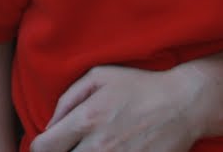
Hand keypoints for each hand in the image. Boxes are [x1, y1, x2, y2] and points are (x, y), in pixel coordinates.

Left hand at [31, 65, 199, 151]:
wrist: (183, 104)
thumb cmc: (139, 87)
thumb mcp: (99, 77)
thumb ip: (67, 99)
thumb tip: (49, 125)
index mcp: (87, 119)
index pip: (44, 147)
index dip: (40, 149)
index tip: (48, 146)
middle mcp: (99, 145)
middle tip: (71, 146)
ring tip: (93, 148)